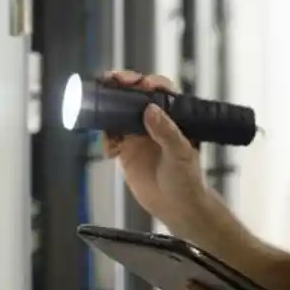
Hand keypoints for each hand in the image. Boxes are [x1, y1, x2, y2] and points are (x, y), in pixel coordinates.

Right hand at [102, 70, 209, 230]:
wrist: (177, 208)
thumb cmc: (188, 180)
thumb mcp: (180, 154)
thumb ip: (166, 132)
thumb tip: (151, 109)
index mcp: (174, 118)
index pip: (160, 91)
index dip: (147, 82)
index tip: (137, 81)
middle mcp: (155, 122)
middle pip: (135, 96)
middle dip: (121, 87)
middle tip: (110, 82)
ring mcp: (139, 135)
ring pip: (119, 114)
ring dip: (108, 112)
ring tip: (102, 117)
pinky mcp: (126, 151)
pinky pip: (111, 138)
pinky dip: (106, 141)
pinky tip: (110, 152)